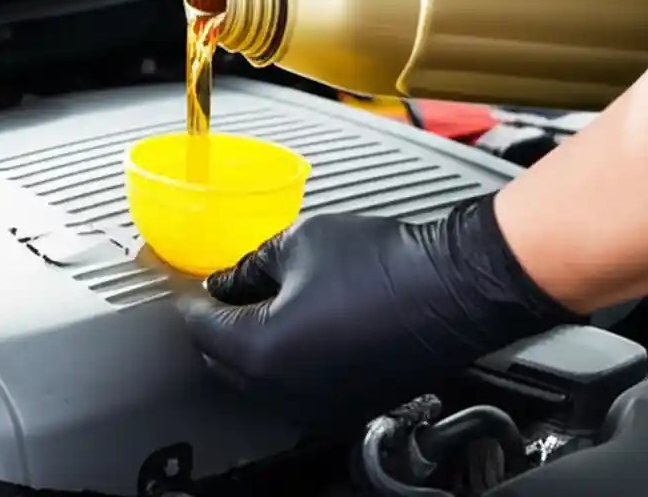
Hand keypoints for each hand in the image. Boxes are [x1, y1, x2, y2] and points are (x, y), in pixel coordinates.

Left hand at [177, 194, 576, 419]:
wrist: (454, 288)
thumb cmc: (384, 262)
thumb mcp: (298, 243)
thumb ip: (250, 266)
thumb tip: (230, 279)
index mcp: (261, 350)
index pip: (201, 329)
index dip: (193, 301)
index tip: (194, 285)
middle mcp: (285, 390)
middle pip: (224, 363)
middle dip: (219, 328)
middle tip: (224, 294)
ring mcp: (318, 404)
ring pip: (262, 381)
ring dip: (253, 349)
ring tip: (263, 308)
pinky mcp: (348, 405)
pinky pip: (300, 389)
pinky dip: (290, 364)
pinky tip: (303, 329)